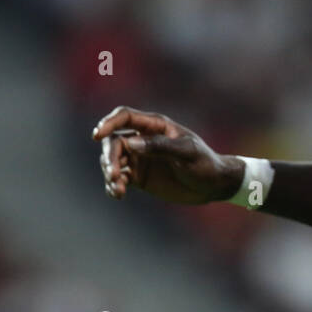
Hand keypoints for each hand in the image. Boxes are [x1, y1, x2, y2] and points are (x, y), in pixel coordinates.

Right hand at [91, 106, 243, 204]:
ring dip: (110, 174)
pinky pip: (118, 179)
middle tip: (115, 175)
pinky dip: (113, 186)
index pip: (125, 117)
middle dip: (109, 157)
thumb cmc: (205, 164)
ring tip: (119, 189)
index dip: (108, 123)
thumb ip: (160, 147)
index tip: (97, 135)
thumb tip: (131, 143)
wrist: (214, 185)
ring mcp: (140, 158)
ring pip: (112, 161)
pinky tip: (118, 195)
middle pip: (113, 141)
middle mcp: (143, 139)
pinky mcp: (139, 177)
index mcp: (155, 126)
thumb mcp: (187, 153)